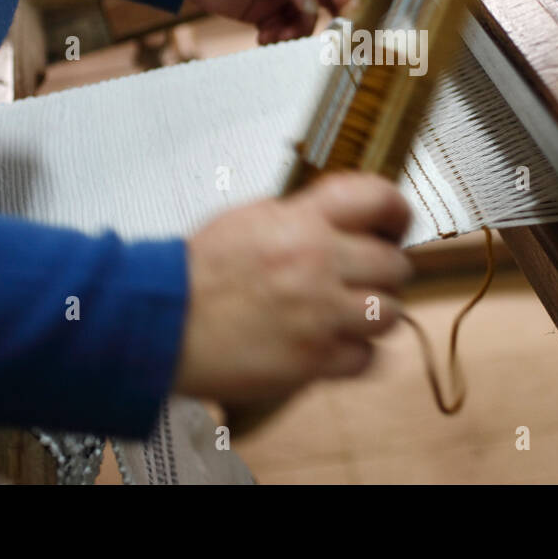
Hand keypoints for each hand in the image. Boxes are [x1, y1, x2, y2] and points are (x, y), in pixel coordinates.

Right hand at [174, 173, 412, 403]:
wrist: (161, 323)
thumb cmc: (198, 273)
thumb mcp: (250, 219)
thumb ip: (303, 216)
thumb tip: (345, 220)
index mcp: (302, 221)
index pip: (379, 197)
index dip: (397, 211)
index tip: (396, 223)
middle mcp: (317, 263)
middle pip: (395, 264)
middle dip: (384, 271)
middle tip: (367, 278)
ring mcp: (318, 315)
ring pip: (391, 313)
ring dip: (375, 314)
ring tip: (351, 315)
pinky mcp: (312, 361)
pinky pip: (366, 358)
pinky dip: (355, 355)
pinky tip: (333, 345)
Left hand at [186, 0, 357, 44]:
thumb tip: (314, 7)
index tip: (348, 21)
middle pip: (324, 4)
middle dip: (323, 23)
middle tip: (316, 38)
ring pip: (303, 23)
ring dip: (295, 33)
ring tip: (275, 34)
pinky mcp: (261, 14)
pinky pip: (281, 32)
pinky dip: (277, 39)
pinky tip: (263, 37)